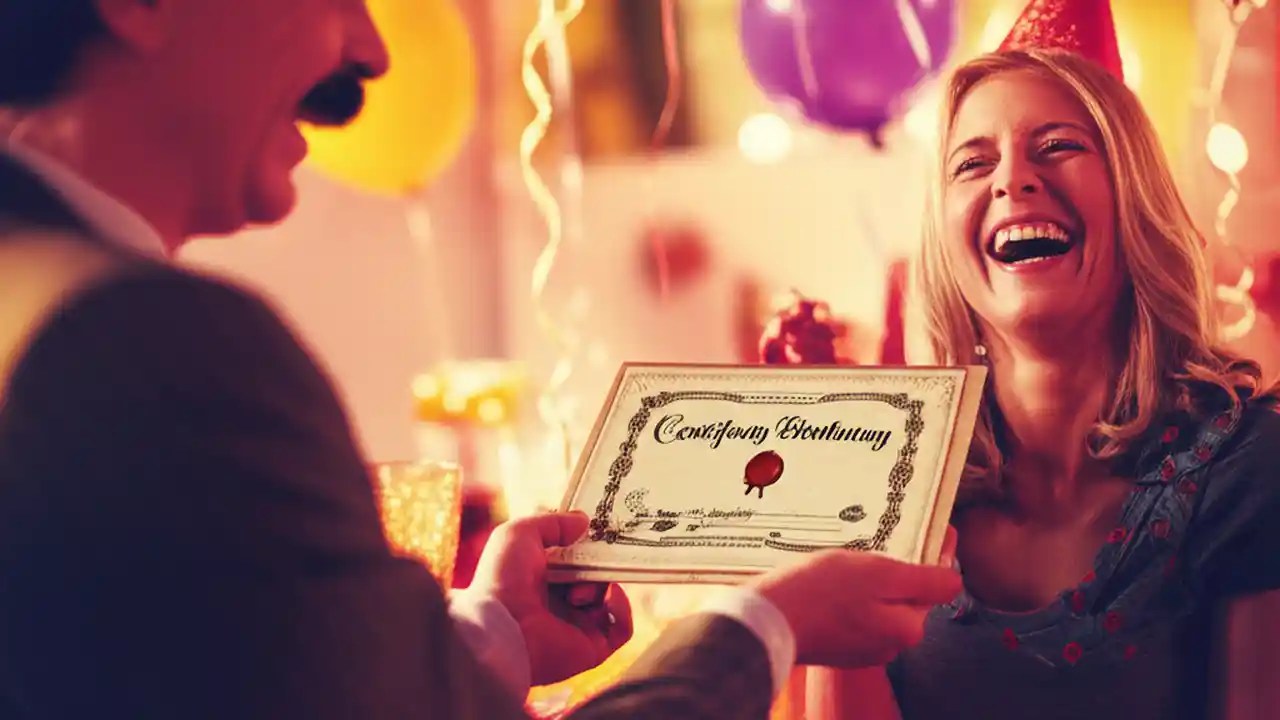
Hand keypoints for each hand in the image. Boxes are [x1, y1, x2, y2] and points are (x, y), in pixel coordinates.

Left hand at [470, 511, 632, 685]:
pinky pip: (622, 627)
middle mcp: (559, 604)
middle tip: (603, 553)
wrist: (502, 627)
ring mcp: (577, 627)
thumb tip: (583, 522)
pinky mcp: (592, 648)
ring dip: (604, 585)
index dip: (586, 545)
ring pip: (608, 598)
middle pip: (595, 576)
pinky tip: (607, 596)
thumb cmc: (502, 579)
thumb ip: (552, 523)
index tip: (597, 530)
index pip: (573, 560)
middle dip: (600, 563)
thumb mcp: (520, 533)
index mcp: (540, 579)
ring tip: (579, 591)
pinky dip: (622, 608)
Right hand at [750, 533, 960, 667]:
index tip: (926, 526)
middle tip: (876, 538)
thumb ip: (924, 579)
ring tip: (848, 554)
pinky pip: (854, 611)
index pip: (937, 584)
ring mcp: (862, 646)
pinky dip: (848, 594)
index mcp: (907, 628)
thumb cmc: (821, 592)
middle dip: (896, 567)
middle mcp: (890, 644)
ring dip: (870, 579)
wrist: (766, 621)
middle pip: (907, 594)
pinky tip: (829, 579)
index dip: (933, 552)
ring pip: (879, 602)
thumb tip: (954, 578)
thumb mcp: (880, 574)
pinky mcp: (837, 643)